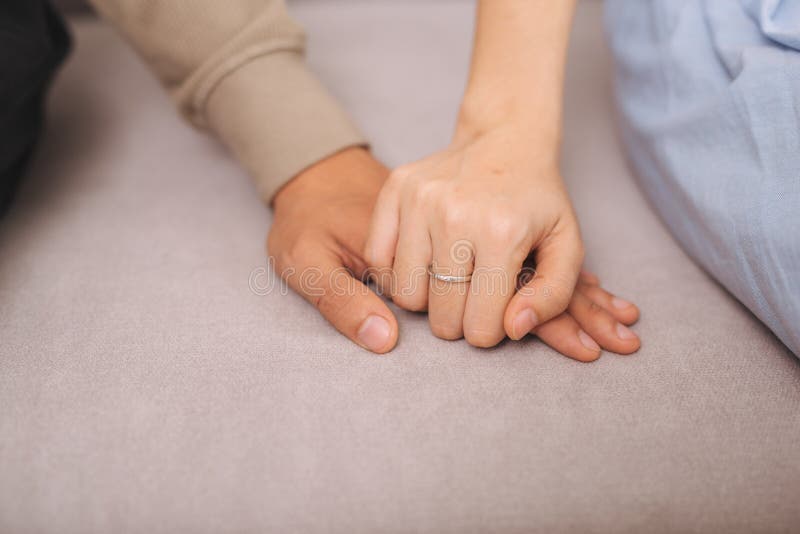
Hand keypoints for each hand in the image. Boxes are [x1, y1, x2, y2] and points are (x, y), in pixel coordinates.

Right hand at [268, 147, 640, 359]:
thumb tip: (512, 328)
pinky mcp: (394, 190)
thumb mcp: (567, 247)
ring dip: (426, 300)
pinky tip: (420, 264)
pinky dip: (395, 274)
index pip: (480, 326)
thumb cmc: (536, 201)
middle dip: (458, 321)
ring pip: (404, 295)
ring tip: (447, 280)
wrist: (505, 140)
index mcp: (502, 233)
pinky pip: (377, 260)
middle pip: (441, 317)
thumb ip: (552, 297)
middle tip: (471, 297)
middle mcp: (455, 215)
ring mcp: (419, 200)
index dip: (489, 332)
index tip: (495, 312)